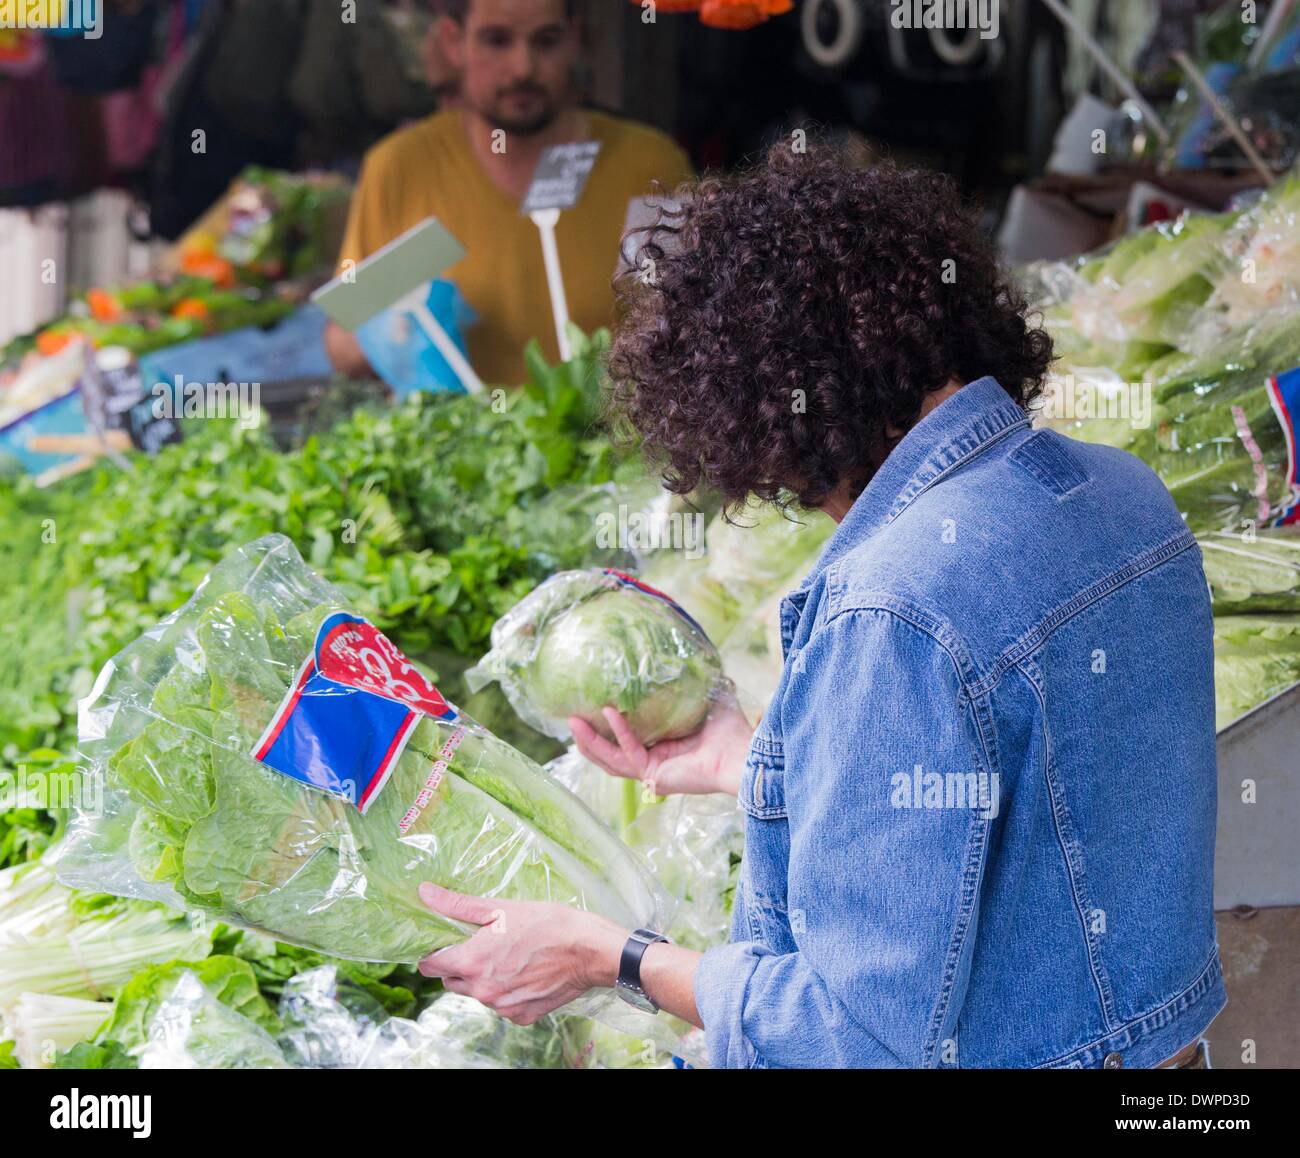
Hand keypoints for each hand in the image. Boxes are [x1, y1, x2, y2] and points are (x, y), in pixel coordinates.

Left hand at [417, 884, 625, 1025]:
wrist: (588, 950)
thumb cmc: (547, 924)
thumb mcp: (500, 908)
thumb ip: (457, 905)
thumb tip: (424, 892)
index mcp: (472, 963)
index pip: (430, 966)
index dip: (434, 952)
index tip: (447, 942)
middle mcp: (482, 991)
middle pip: (452, 981)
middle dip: (460, 965)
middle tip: (484, 945)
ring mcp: (501, 1007)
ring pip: (477, 993)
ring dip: (484, 979)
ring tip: (510, 956)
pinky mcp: (521, 1016)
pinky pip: (502, 1005)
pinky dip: (507, 991)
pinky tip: (525, 972)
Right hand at [569, 700, 752, 796]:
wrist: (742, 753)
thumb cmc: (731, 730)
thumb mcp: (709, 699)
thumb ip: (700, 683)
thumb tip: (700, 658)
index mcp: (664, 748)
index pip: (627, 742)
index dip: (606, 730)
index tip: (590, 709)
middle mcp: (654, 762)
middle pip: (610, 756)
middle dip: (587, 740)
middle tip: (570, 718)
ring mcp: (652, 771)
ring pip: (610, 760)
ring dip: (589, 743)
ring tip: (572, 722)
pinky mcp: (653, 774)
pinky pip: (628, 753)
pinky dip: (617, 733)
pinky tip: (608, 713)